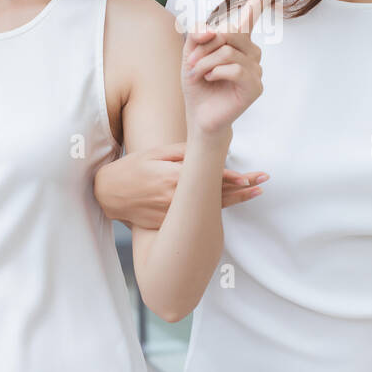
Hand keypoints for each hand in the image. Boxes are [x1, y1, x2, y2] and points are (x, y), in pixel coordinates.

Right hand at [94, 142, 268, 228]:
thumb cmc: (133, 168)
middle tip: (263, 182)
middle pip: (215, 194)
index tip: (250, 178)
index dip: (231, 179)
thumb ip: (181, 153)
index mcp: (173, 178)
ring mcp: (173, 213)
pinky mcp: (169, 222)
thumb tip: (205, 148)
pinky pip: (195, 217)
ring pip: (209, 208)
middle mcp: (176, 198)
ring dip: (235, 200)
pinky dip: (214, 211)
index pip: (208, 178)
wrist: (109, 193)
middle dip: (242, 189)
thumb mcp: (155, 154)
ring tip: (256, 193)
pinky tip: (231, 204)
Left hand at [181, 0, 285, 136]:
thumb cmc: (197, 82)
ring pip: (227, 51)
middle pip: (230, 32)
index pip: (254, 9)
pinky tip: (210, 81)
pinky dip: (213, 72)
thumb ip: (198, 35)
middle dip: (204, 46)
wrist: (199, 115)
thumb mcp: (191, 52)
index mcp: (238, 38)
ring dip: (204, 62)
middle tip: (190, 61)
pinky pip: (233, 69)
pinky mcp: (254, 86)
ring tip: (196, 74)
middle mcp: (252, 50)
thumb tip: (207, 30)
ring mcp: (256, 68)